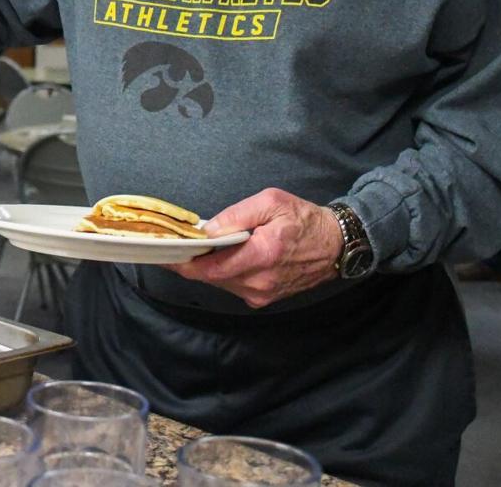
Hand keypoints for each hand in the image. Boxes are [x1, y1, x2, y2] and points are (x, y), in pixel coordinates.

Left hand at [168, 188, 343, 308]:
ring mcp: (263, 294)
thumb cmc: (304, 220)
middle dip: (191, 262)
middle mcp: (260, 282)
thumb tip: (208, 230)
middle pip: (210, 277)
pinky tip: (220, 257)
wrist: (337, 245)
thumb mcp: (271, 202)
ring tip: (196, 248)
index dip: (183, 263)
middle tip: (174, 245)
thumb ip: (236, 215)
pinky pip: (234, 286)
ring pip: (220, 283)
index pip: (210, 268)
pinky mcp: (265, 298)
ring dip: (207, 267)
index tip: (163, 254)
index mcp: (261, 256)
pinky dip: (222, 272)